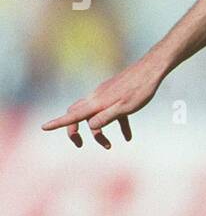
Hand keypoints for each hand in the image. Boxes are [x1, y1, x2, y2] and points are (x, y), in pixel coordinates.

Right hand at [41, 55, 165, 149]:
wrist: (152, 69)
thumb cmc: (140, 89)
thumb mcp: (125, 108)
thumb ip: (107, 117)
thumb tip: (90, 126)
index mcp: (97, 102)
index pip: (73, 115)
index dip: (58, 123)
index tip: (44, 127)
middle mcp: (97, 97)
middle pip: (77, 114)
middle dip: (74, 130)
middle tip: (80, 144)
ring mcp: (105, 95)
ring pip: (94, 115)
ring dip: (97, 131)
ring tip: (108, 146)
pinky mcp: (115, 95)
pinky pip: (111, 113)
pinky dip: (116, 125)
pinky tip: (127, 137)